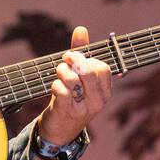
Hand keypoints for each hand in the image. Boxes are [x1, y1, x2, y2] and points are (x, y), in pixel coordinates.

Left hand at [39, 25, 112, 145]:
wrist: (60, 130)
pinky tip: (54, 87)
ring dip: (61, 71)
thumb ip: (81, 53)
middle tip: (64, 60)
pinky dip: (55, 85)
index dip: (86, 58)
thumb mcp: (78, 78)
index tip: (73, 57)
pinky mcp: (68, 112)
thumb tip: (81, 29)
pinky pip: (62, 91)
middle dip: (73, 60)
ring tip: (58, 74)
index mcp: (105, 91)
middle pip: (89, 71)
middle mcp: (98, 100)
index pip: (103, 67)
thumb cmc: (71, 99)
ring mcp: (84, 107)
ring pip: (73, 79)